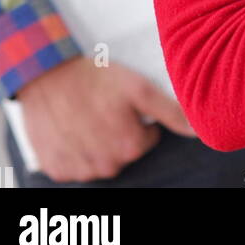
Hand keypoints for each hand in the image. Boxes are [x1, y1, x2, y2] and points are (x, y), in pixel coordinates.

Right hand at [15, 56, 197, 182]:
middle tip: (104, 107)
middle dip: (118, 132)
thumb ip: (171, 112)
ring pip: (99, 161)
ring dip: (96, 143)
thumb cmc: (96, 78)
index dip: (137, 119)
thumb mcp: (139, 87)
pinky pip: (74, 166)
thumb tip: (198, 131)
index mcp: (129, 148)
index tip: (123, 103)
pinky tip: (71, 127)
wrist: (46, 75)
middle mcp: (106, 166)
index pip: (146, 140)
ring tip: (87, 115)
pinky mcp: (56, 169)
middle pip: (123, 153)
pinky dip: (74, 150)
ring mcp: (79, 170)